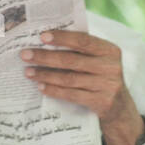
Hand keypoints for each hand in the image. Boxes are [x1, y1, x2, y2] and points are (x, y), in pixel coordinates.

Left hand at [20, 29, 144, 144]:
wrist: (119, 108)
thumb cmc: (100, 78)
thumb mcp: (98, 61)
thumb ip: (81, 51)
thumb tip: (46, 41)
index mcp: (109, 50)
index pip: (83, 41)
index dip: (62, 38)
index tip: (42, 36)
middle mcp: (110, 66)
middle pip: (71, 60)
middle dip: (45, 57)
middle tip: (25, 55)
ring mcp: (107, 85)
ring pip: (69, 78)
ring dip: (46, 75)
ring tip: (29, 72)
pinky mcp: (101, 102)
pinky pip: (72, 95)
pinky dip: (54, 90)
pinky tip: (41, 87)